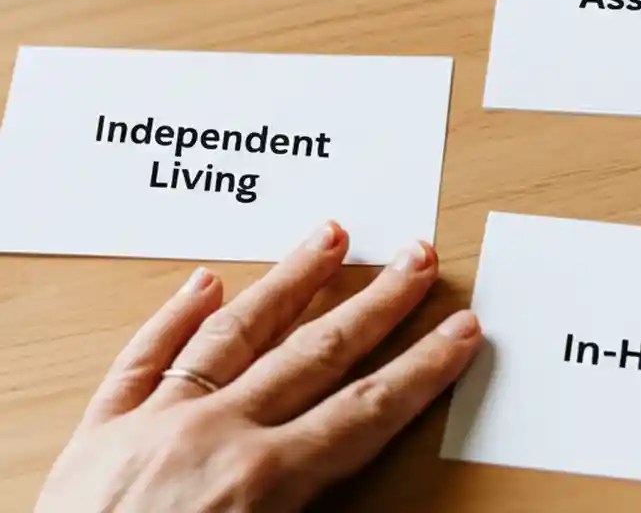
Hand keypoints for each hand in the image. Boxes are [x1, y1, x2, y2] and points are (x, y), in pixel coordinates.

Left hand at [36, 223, 481, 512]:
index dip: (422, 367)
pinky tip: (203, 281)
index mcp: (264, 481)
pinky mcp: (101, 432)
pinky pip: (142, 360)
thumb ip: (319, 509)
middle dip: (376, 303)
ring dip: (290, 282)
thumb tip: (364, 479)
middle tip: (414, 258)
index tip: (459, 330)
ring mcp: (156, 424)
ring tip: (328, 235)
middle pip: (317, 354)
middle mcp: (217, 434)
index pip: (366, 409)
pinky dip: (172, 317)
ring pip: (235, 333)